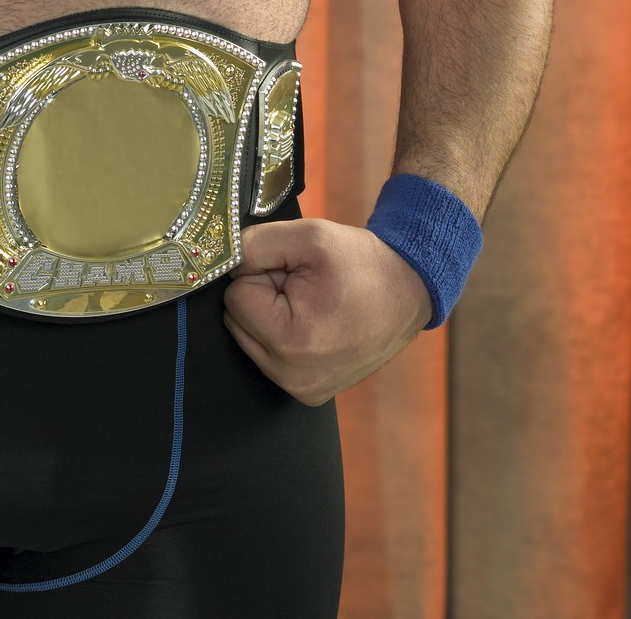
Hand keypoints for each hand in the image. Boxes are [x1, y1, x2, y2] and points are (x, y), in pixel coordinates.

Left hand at [221, 218, 431, 405]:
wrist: (409, 292)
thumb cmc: (363, 263)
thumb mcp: (308, 236)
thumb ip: (254, 244)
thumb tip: (221, 259)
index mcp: (292, 342)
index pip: (236, 296)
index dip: (262, 273)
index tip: (296, 272)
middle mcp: (294, 378)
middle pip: (238, 320)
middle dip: (263, 296)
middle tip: (304, 286)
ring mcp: (303, 391)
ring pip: (250, 337)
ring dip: (271, 314)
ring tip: (312, 303)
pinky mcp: (309, 393)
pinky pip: (269, 354)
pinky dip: (282, 333)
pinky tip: (315, 321)